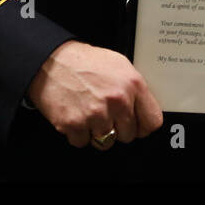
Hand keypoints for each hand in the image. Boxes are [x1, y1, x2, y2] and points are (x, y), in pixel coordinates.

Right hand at [27, 41, 162, 148]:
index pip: (152, 121)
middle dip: (118, 128)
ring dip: (97, 132)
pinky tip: (76, 115)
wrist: (51, 61)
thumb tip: (144, 108)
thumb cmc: (84, 62)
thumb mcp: (119, 65)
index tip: (137, 125)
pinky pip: (83, 143)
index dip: (143, 125)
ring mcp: (96, 114)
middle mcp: (117, 101)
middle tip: (106, 114)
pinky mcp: (75, 125)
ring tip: (90, 113)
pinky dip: (78, 134)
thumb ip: (135, 88)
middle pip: (129, 135)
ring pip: (106, 142)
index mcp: (133, 84)